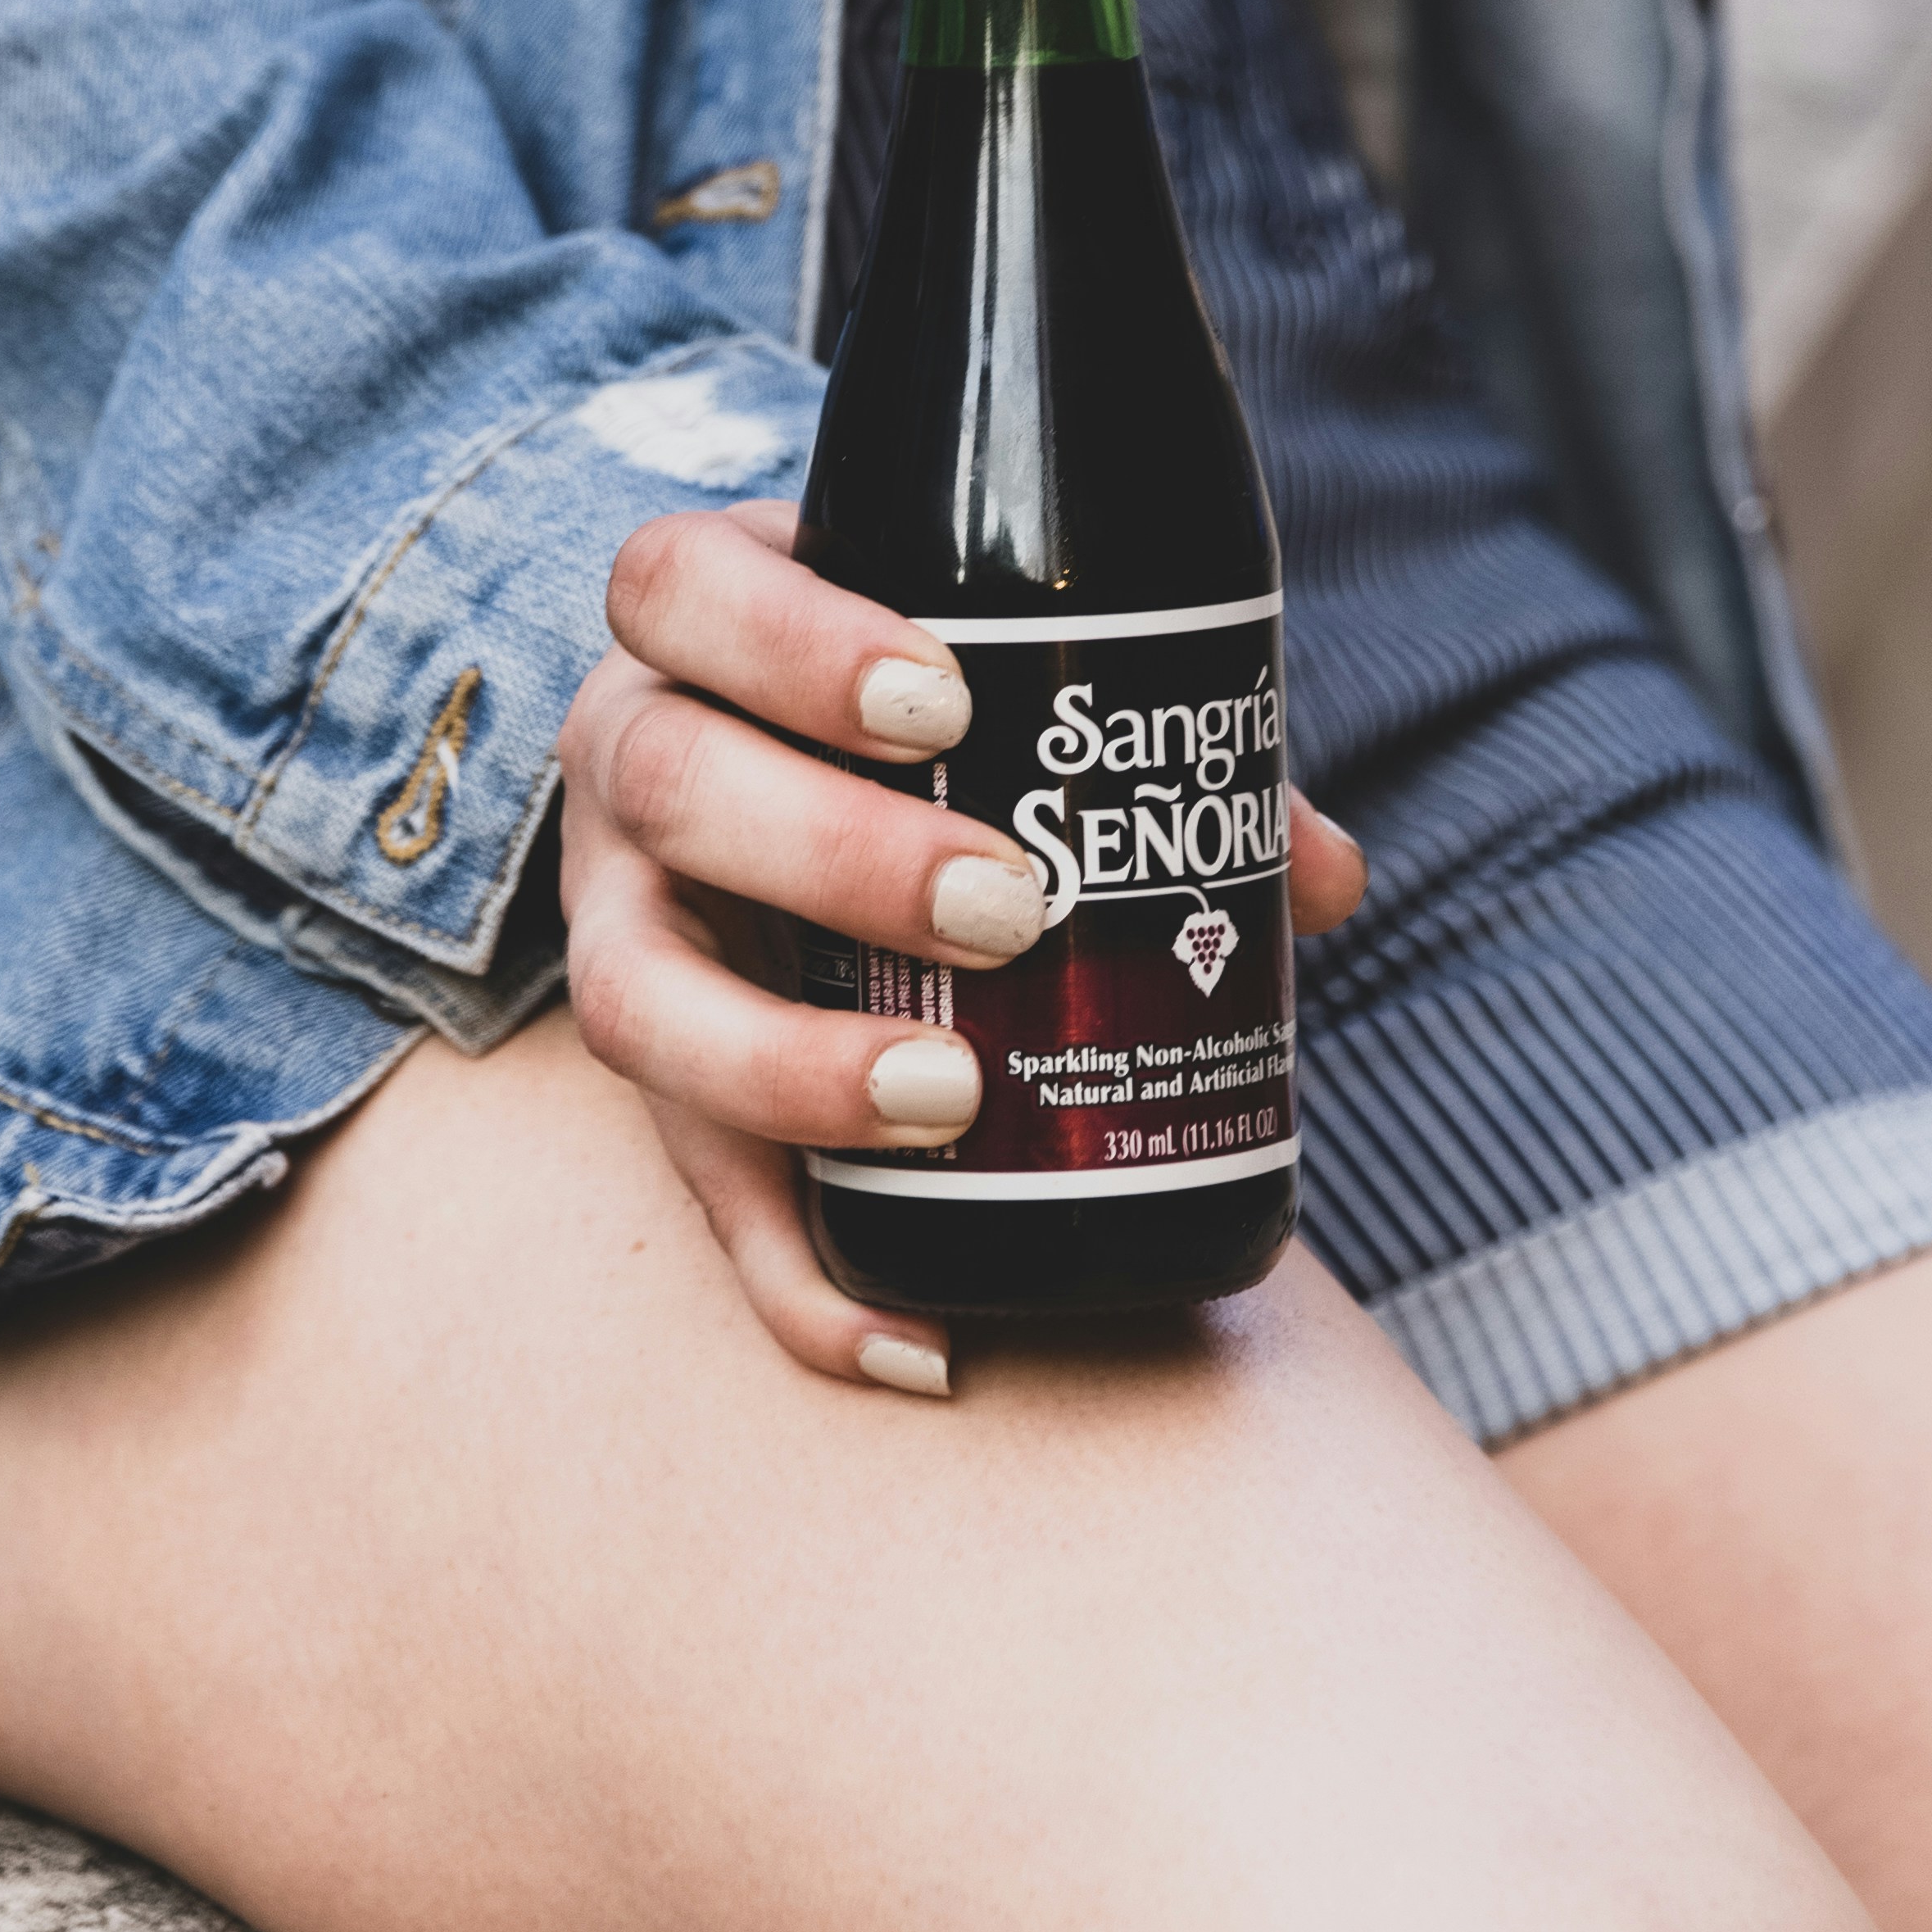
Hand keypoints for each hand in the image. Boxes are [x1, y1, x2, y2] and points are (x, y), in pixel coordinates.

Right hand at [562, 496, 1365, 1396]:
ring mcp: (616, 926)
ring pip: (633, 995)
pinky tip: (914, 1344)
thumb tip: (1314, 874)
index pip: (682, 587)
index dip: (794, 644)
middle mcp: (627, 765)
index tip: (947, 707)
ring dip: (788, 1062)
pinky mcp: (652, 1086)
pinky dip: (797, 1278)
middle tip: (1012, 908)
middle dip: (837, 854)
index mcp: (695, 631)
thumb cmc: (891, 714)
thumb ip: (1141, 735)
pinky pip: (697, 1193)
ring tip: (949, 1097)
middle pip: (672, 786)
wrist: (760, 789)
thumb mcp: (975, 669)